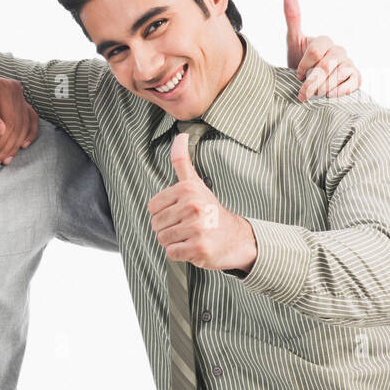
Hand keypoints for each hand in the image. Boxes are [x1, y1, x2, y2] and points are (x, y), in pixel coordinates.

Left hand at [0, 70, 38, 169]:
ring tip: (5, 160)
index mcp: (4, 88)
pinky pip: (31, 118)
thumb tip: (1, 131)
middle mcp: (16, 89)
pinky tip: (23, 146)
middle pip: (17, 125)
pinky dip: (30, 132)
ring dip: (16, 145)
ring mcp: (20, 94)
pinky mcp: (21, 100)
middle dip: (7, 147)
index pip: (9, 121)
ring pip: (24, 125)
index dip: (1, 142)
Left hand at [148, 134, 256, 271]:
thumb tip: (179, 136)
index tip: (181, 213)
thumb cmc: (211, 211)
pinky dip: (180, 254)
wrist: (237, 238)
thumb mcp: (196, 184)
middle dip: (169, 228)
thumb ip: (182, 162)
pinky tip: (194, 246)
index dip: (163, 213)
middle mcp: (193, 207)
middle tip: (188, 226)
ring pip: (162, 239)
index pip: (152, 207)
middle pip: (156, 224)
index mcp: (188, 190)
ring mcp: (197, 228)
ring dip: (174, 241)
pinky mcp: (198, 247)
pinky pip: (171, 253)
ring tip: (191, 236)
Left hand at [283, 0, 360, 101]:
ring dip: (321, 90)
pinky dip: (336, 93)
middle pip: (325, 67)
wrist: (310, 83)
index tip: (297, 73)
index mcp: (324, 41)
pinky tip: (328, 95)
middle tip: (302, 93)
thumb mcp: (294, 41)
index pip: (315, 52)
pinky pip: (349, 86)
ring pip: (335, 78)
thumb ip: (293, 18)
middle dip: (310, 83)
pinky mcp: (356, 78)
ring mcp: (349, 64)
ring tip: (313, 94)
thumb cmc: (301, 61)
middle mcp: (339, 51)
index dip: (303, 66)